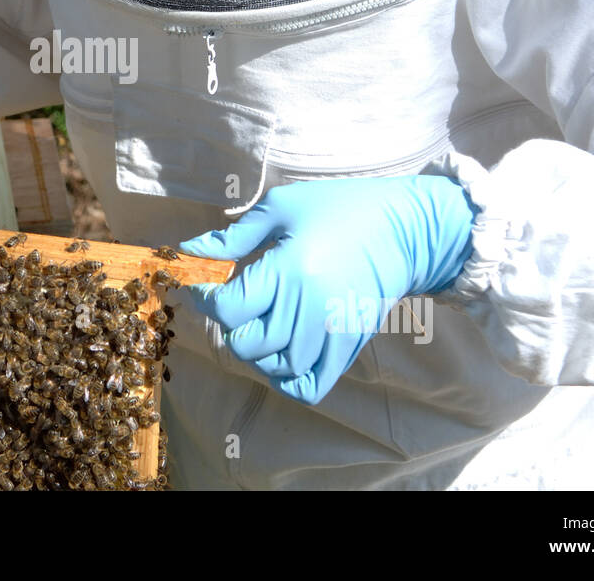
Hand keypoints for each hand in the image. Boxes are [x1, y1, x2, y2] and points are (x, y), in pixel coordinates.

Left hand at [178, 175, 476, 403]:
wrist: (404, 228)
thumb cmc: (338, 208)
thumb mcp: (281, 209)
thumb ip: (232, 236)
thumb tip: (189, 251)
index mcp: (289, 270)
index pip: (228, 309)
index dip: (205, 298)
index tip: (206, 283)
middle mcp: (310, 309)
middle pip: (246, 344)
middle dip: (231, 324)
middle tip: (238, 300)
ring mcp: (332, 333)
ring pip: (274, 367)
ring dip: (257, 350)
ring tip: (260, 320)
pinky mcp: (350, 346)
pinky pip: (310, 385)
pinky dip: (287, 380)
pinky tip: (280, 353)